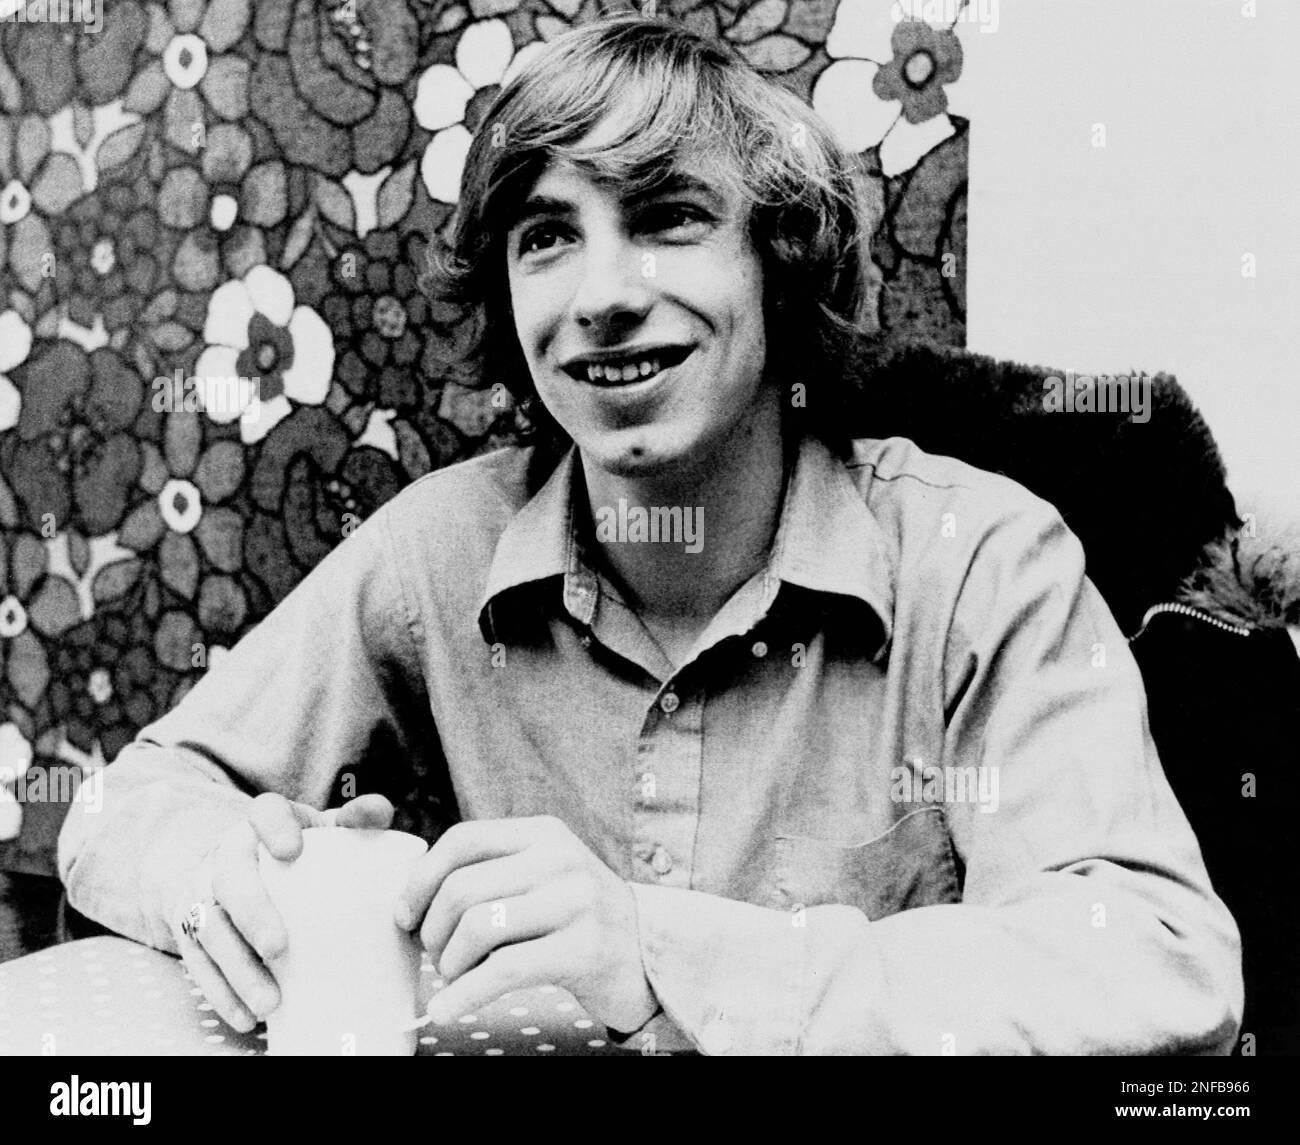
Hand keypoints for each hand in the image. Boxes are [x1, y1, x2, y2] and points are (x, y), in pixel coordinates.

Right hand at [170, 791, 395, 1032]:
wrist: (241, 865)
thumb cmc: (303, 849)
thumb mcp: (327, 829)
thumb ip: (359, 819)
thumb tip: (380, 812)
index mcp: (263, 820)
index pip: (263, 811)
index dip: (274, 827)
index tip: (292, 850)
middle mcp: (227, 852)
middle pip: (230, 877)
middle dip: (251, 913)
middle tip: (278, 947)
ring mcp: (203, 891)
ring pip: (208, 927)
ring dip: (236, 969)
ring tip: (270, 1002)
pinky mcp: (190, 930)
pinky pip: (198, 963)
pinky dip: (222, 993)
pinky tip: (248, 1017)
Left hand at [395, 816, 657, 1033]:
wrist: (647, 954)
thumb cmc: (576, 920)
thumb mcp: (542, 877)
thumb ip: (493, 872)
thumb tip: (413, 896)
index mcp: (543, 834)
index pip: (463, 840)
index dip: (421, 878)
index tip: (404, 915)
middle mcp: (560, 859)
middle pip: (463, 888)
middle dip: (433, 931)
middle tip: (437, 957)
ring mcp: (576, 902)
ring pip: (478, 927)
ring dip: (451, 965)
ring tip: (456, 978)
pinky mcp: (582, 949)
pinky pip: (503, 971)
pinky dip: (465, 995)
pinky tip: (450, 1010)